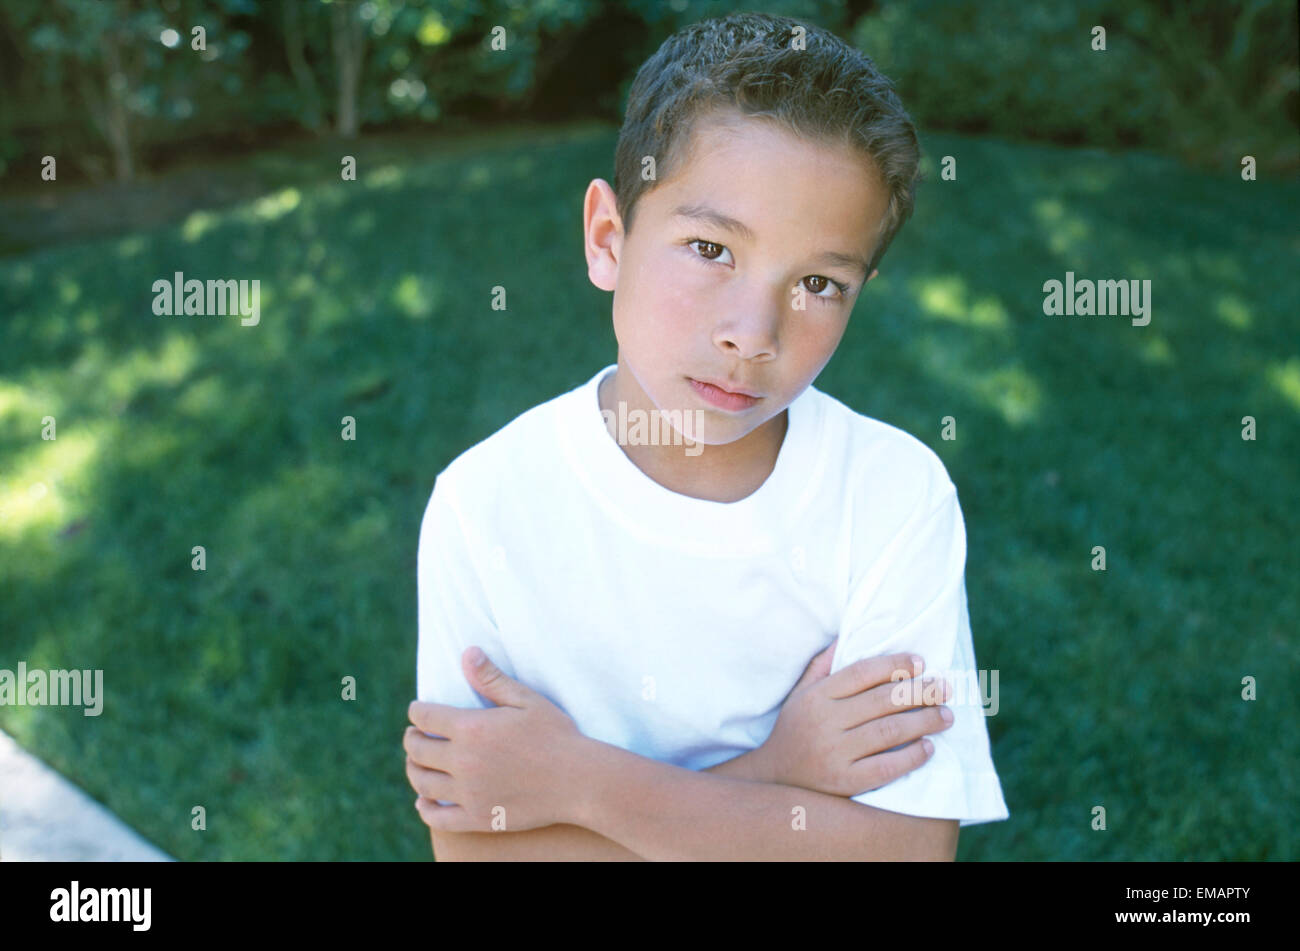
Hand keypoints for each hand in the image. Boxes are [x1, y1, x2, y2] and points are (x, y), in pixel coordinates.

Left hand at [405, 647, 587, 832]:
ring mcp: (469, 793)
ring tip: (417, 764)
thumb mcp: (526, 700)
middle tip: (414, 736)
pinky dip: (425, 809)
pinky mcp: (477, 818)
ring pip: (422, 782)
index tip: (417, 711)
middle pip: (417, 750)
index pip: (425, 717)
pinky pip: (437, 817)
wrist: (579, 780)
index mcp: (471, 728)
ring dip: (413, 770)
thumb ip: (492, 679)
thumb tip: (467, 652)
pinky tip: (424, 802)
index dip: (417, 711)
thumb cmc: (556, 735)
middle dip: (412, 739)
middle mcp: (463, 761)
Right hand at [756, 639, 953, 797]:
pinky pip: (887, 766)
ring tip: (946, 715)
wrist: (774, 778)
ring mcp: (835, 753)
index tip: (921, 662)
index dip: (894, 664)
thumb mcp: (800, 694)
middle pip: (882, 701)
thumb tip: (846, 636)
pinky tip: (929, 747)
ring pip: (889, 731)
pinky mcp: (844, 782)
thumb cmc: (795, 730)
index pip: (862, 672)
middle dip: (920, 692)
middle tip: (944, 688)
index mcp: (816, 696)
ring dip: (924, 721)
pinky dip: (912, 756)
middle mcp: (825, 722)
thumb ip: (822, 666)